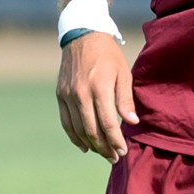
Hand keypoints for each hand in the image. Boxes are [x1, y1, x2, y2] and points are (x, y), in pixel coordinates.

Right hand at [55, 33, 137, 159]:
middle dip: (104, 148)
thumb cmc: (108, 56)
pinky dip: (74, 137)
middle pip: (92, 130)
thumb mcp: (123, 74)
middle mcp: (81, 93)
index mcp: (99, 88)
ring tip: (103, 153)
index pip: (107, 124)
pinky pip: (66, 122)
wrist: (82, 35)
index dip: (116, 141)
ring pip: (78, 129)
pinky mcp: (60, 95)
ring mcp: (68, 95)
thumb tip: (132, 123)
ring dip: (91, 145)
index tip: (123, 151)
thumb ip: (126, 100)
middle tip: (114, 158)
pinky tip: (84, 146)